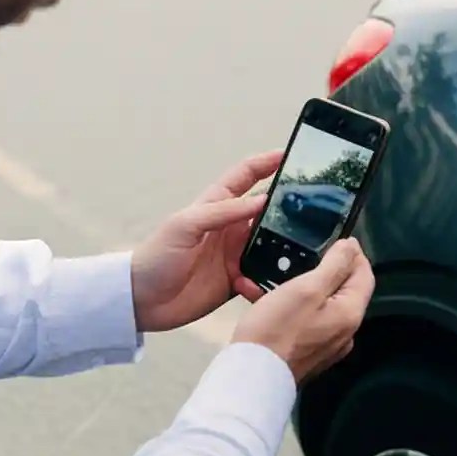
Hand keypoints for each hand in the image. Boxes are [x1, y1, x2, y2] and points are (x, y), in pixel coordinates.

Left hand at [130, 151, 280, 331]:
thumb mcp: (186, 225)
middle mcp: (230, 227)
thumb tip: (261, 200)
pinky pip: (263, 276)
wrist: (142, 300)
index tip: (292, 154)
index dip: (268, 162)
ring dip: (282, 246)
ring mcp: (235, 253)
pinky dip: (266, 278)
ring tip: (297, 249)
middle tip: (314, 207)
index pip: (247, 175)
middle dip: (288, 207)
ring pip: (271, 243)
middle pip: (267, 210)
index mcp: (216, 205)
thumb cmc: (156, 256)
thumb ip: (222, 212)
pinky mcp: (237, 279)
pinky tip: (258, 284)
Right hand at [232, 238, 374, 383]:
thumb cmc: (278, 328)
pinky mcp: (306, 352)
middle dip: (326, 269)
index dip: (353, 254)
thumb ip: (334, 265)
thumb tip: (352, 247)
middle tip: (305, 253)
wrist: (252, 375)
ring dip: (304, 286)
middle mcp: (344, 331)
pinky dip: (291, 305)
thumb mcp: (307, 288)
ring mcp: (325, 345)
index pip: (365, 275)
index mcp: (350, 314)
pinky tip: (268, 297)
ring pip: (321, 304)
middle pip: (344, 290)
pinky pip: (305, 320)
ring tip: (281, 273)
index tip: (335, 238)